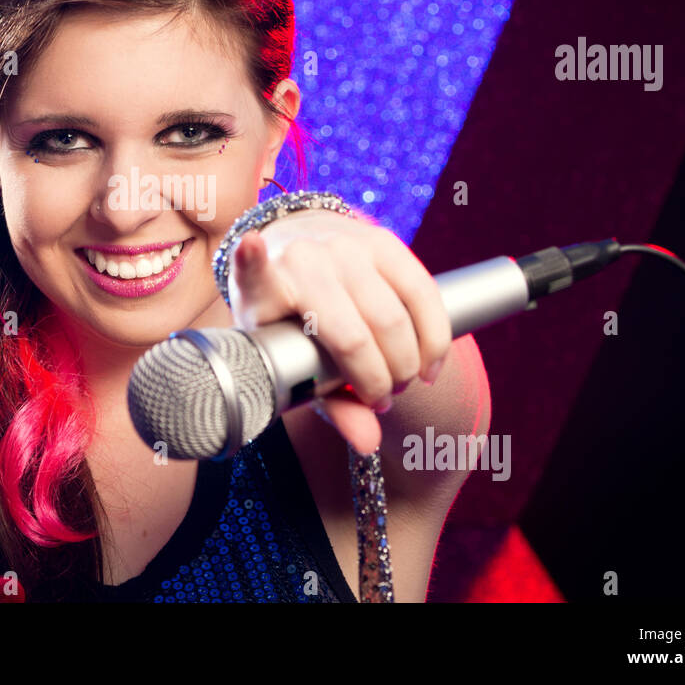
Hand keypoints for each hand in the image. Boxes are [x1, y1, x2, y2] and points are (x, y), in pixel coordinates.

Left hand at [227, 210, 451, 454]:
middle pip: (354, 336)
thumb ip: (329, 402)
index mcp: (264, 286)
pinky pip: (422, 292)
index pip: (252, 272)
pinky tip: (430, 362)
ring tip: (403, 381)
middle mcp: (303, 259)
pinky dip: (434, 336)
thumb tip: (370, 443)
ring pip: (395, 317)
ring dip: (409, 362)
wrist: (298, 249)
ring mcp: (344, 245)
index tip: (250, 247)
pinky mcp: (383, 241)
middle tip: (382, 399)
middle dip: (379, 381)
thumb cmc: (289, 316)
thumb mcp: (290, 359)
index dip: (250, 260)